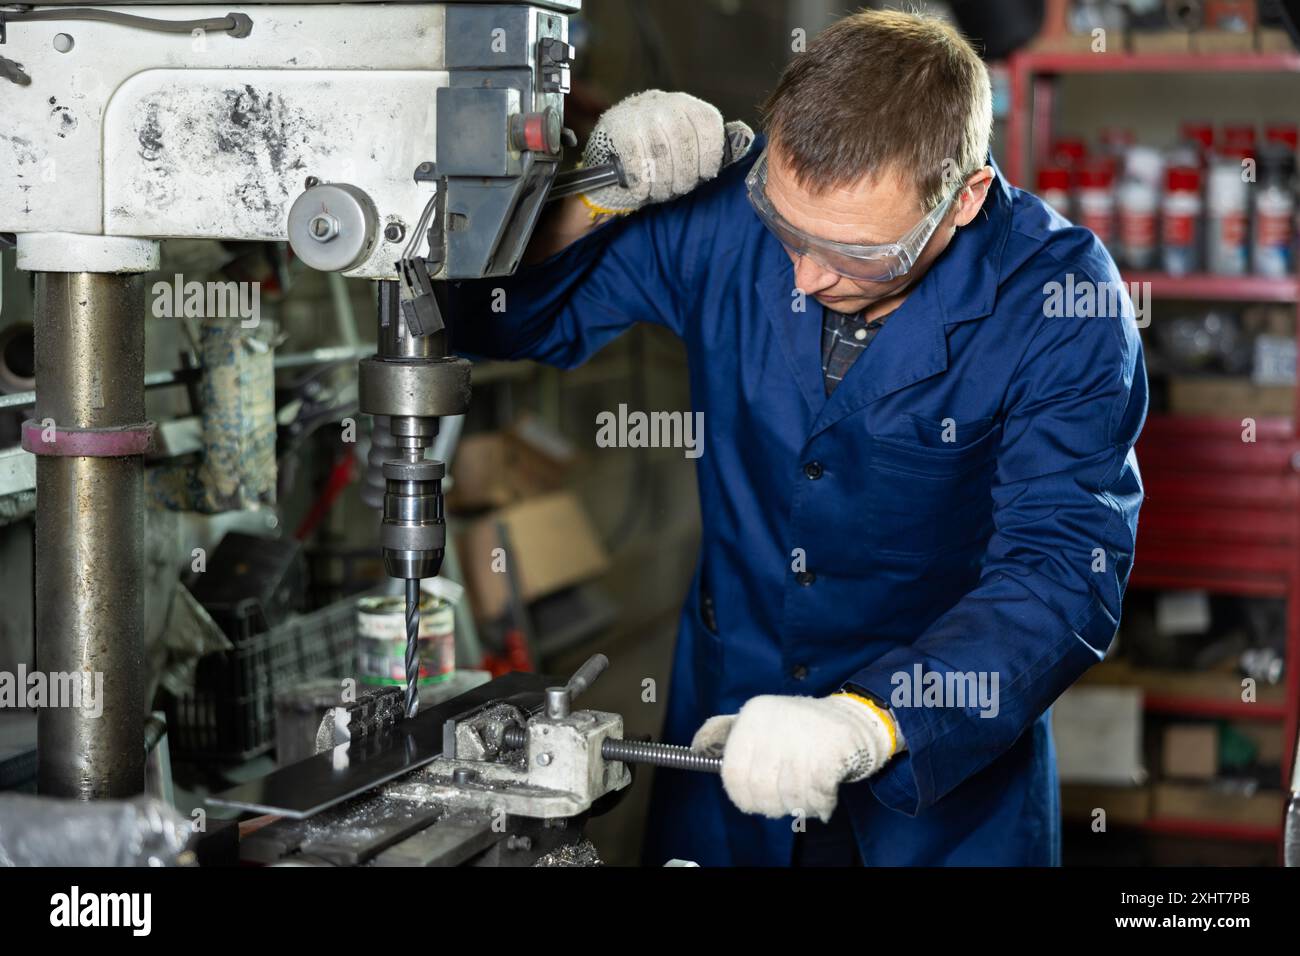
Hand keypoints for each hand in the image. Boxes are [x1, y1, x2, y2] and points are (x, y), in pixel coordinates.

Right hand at [581, 90, 737, 214]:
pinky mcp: (616, 126)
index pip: (707, 124)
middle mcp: (663, 102)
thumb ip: (707, 145)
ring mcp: (637, 112)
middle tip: (680, 189)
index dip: (710, 155)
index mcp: (685, 104)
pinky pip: (635, 159)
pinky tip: (642, 191)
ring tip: (662, 192)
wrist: (609, 154)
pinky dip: (641, 181)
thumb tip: (742, 142)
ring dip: (662, 181)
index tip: (705, 175)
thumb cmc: (654, 155)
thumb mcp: (683, 145)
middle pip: (684, 142)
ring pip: (659, 152)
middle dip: (685, 174)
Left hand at [691, 693, 897, 821]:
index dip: (743, 797)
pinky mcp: (830, 752)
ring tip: (807, 793)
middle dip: (773, 804)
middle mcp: (774, 723)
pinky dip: (820, 804)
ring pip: (788, 796)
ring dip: (799, 805)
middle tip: (786, 800)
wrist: (853, 720)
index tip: (754, 802)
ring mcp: (802, 737)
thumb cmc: (799, 726)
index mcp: (753, 715)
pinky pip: (815, 797)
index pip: (733, 774)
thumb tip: (695, 746)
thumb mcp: (758, 718)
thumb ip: (725, 730)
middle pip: (760, 790)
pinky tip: (824, 793)